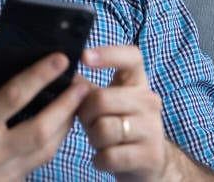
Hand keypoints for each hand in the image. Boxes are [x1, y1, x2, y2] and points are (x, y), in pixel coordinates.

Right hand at [0, 44, 90, 181]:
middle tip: (82, 85)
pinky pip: (39, 162)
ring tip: (76, 104)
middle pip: (41, 129)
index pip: (14, 97)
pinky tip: (59, 125)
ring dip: (65, 125)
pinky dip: (53, 142)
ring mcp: (2, 174)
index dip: (40, 76)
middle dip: (66, 106)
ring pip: (46, 150)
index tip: (60, 58)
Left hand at [77, 45, 168, 181]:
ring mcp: (152, 128)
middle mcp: (149, 100)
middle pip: (101, 99)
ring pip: (104, 128)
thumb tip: (60, 72)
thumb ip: (86, 88)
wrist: (150, 160)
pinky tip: (104, 157)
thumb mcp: (105, 102)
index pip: (131, 57)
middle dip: (86, 114)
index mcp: (138, 81)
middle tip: (90, 122)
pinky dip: (100, 159)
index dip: (108, 53)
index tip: (84, 57)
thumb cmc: (119, 123)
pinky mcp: (150, 155)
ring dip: (93, 138)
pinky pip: (110, 155)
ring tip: (100, 140)